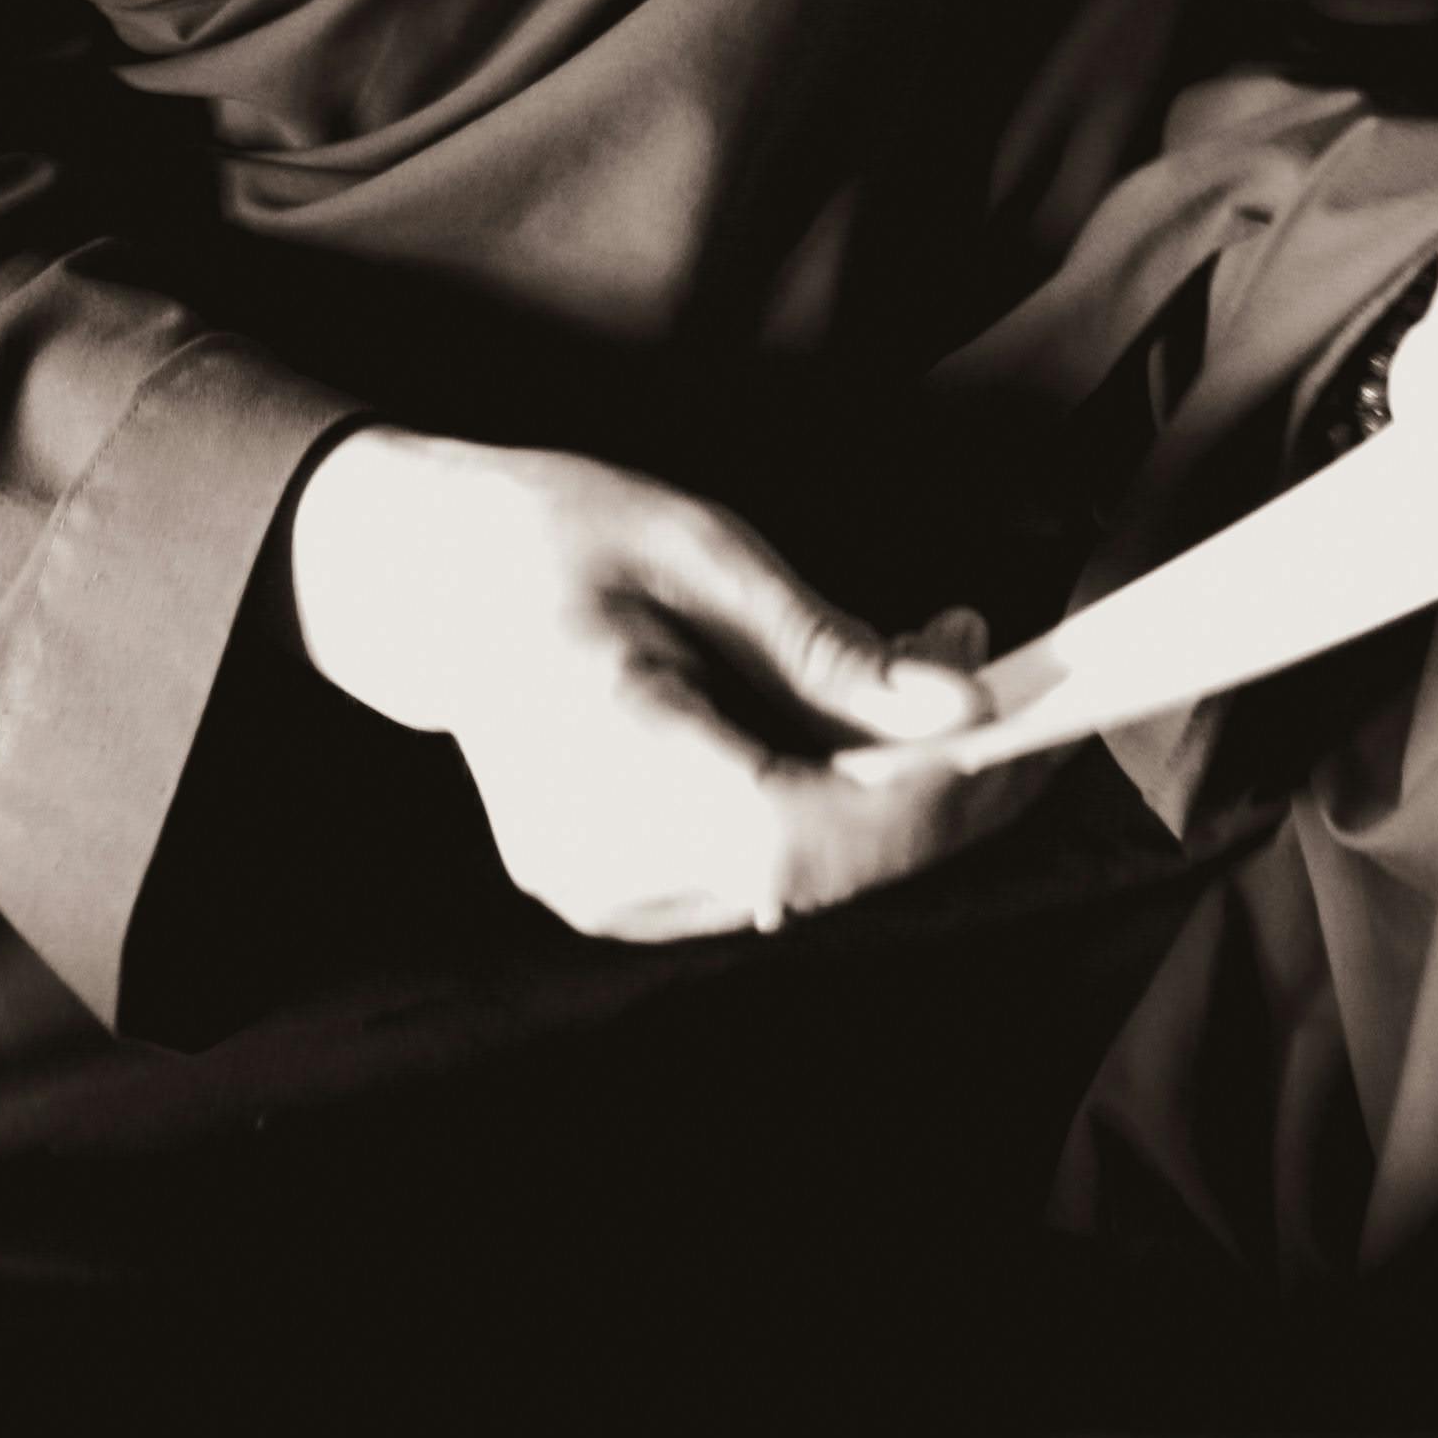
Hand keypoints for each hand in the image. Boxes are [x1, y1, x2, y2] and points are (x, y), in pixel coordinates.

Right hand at [284, 429, 1035, 942]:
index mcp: (608, 765)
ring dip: (889, 790)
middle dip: (933, 781)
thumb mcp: (698, 552)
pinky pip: (760, 869)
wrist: (415, 579)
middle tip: (988, 668)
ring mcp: (607, 898)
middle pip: (822, 871)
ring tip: (921, 668)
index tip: (1021, 730)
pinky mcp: (619, 896)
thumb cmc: (544, 539)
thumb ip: (827, 646)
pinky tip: (850, 719)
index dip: (929, 802)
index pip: (802, 839)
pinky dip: (829, 800)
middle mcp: (606, 866)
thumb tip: (956, 706)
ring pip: (802, 878)